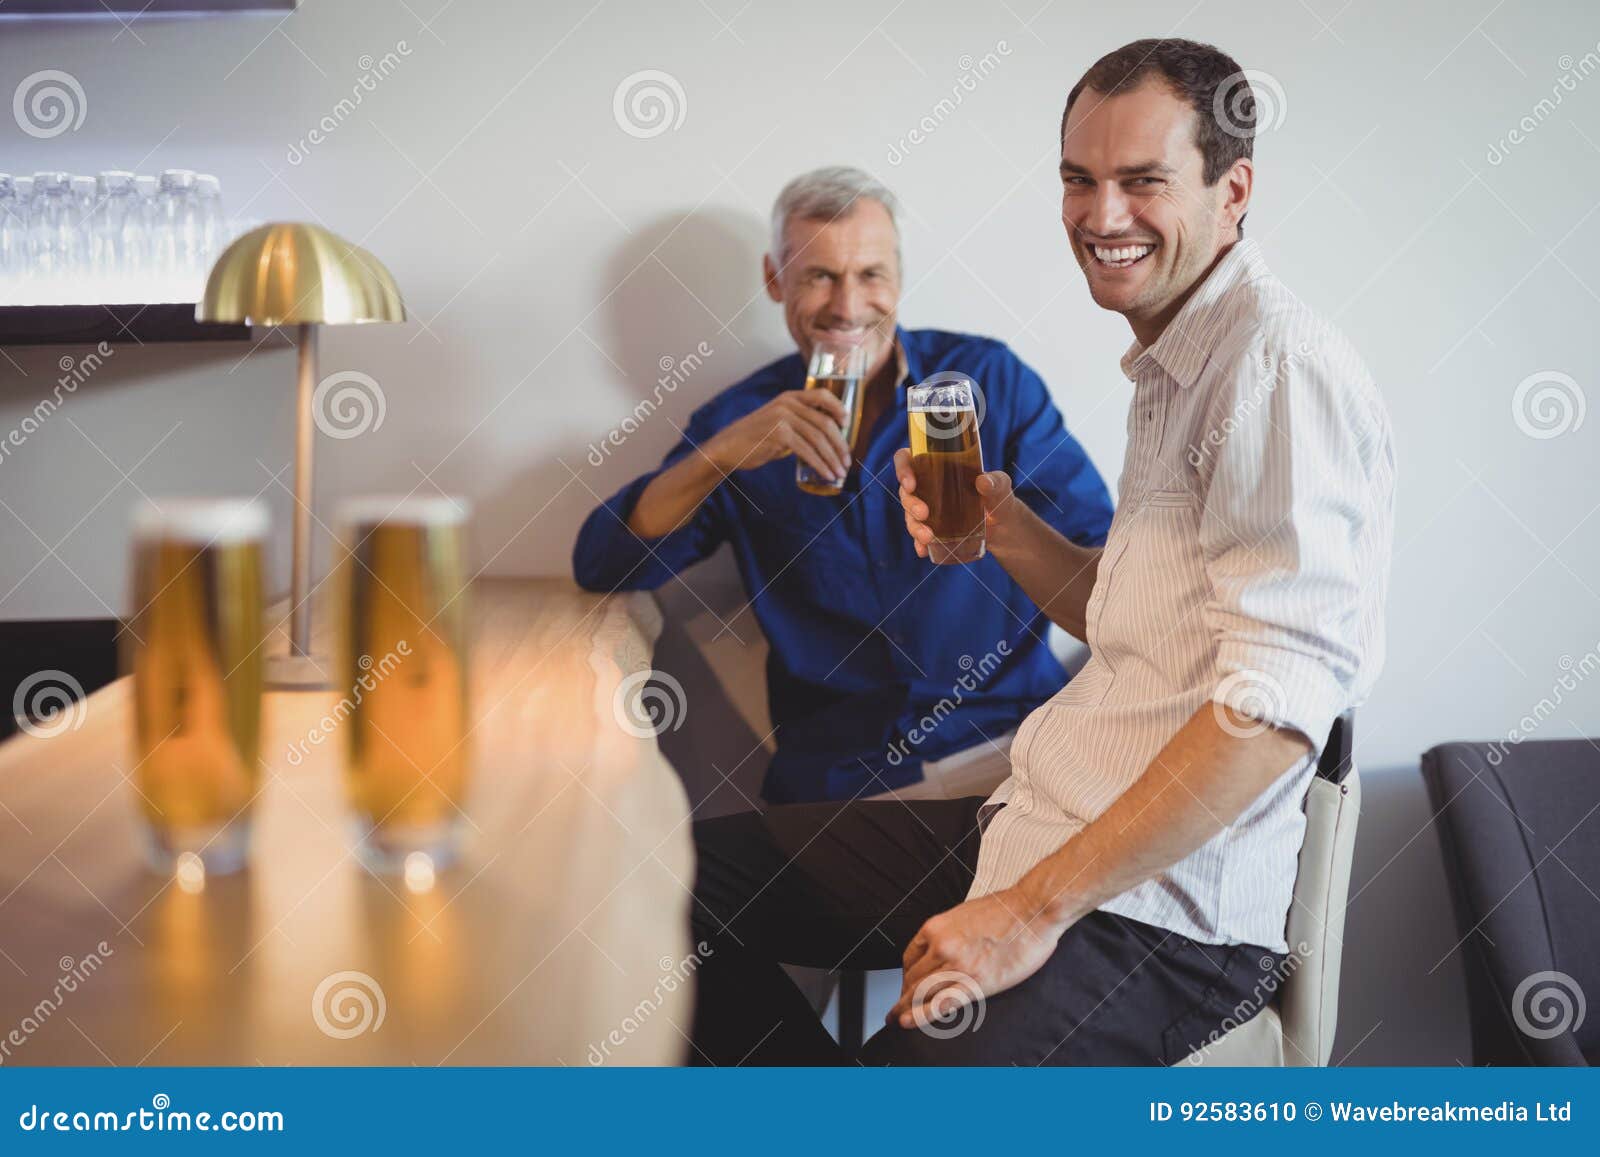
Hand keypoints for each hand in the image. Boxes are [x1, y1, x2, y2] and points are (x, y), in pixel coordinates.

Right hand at [703, 390, 851, 481]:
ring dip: (832, 458)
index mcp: (790, 397)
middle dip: (840, 445)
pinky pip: (807, 451)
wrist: (728, 447)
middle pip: (825, 423)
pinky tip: (826, 474)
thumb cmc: (756, 438)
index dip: (839, 408)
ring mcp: (783, 418)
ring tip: (840, 472)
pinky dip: (820, 465)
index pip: (822, 395)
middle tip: (847, 461)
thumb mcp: (779, 423)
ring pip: (818, 439)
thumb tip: (826, 439)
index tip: (848, 425)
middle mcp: (788, 404)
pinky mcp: (779, 434)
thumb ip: (799, 424)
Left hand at [887, 887, 1064, 1030]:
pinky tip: (908, 1022)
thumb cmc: (1006, 909)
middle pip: (912, 977)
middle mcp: (941, 947)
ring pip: (920, 992)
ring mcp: (957, 966)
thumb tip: (945, 948)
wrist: (1032, 911)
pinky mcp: (975, 983)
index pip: (910, 956)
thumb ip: (951, 932)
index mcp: (936, 927)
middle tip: (895, 1009)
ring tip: (896, 1020)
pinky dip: (920, 1015)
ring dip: (905, 1008)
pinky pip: (940, 1003)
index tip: (906, 984)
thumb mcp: (965, 913)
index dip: (905, 974)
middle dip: (902, 995)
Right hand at [893, 449, 1020, 558]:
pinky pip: (917, 535)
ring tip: (928, 537)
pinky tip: (923, 550)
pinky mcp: (931, 527)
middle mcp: (927, 486)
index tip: (910, 483)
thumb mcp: (1000, 486)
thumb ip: (996, 482)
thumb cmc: (999, 496)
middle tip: (924, 513)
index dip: (902, 468)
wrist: (1003, 526)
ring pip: (909, 514)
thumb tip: (983, 482)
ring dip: (914, 526)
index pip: (908, 459)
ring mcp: (928, 508)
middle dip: (910, 504)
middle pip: (906, 491)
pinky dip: (918, 543)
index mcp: (937, 465)